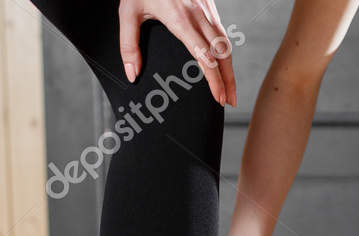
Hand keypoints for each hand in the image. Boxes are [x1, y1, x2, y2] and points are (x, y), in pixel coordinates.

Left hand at [119, 0, 236, 105]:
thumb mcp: (128, 12)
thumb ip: (129, 44)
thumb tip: (132, 73)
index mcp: (180, 19)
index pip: (205, 57)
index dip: (214, 80)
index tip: (218, 98)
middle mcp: (198, 14)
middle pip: (222, 54)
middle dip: (228, 80)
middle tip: (229, 102)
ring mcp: (206, 9)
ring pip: (226, 44)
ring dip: (230, 68)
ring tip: (230, 89)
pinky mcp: (209, 5)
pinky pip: (222, 32)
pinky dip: (226, 53)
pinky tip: (224, 65)